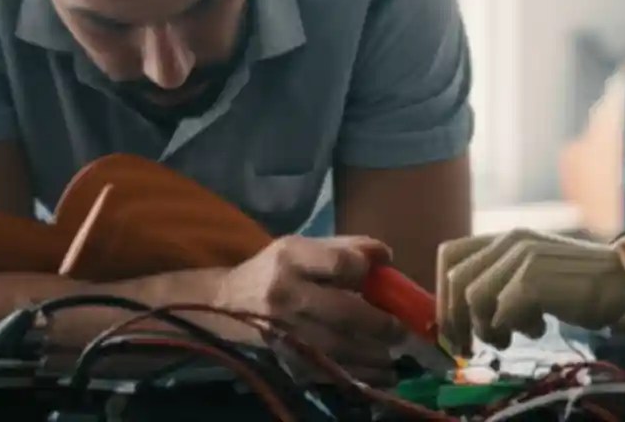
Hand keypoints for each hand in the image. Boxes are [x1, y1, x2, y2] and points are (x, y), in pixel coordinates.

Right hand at [215, 235, 405, 385]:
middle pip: (344, 312)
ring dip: (374, 356)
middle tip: (402, 331)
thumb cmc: (271, 271)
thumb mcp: (300, 247)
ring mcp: (284, 332)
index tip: (384, 273)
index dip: (367, 270)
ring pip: (339, 348)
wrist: (222, 306)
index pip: (341, 264)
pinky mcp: (284, 358)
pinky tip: (380, 375)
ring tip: (396, 357)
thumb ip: (345, 248)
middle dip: (380, 324)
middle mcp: (286, 295)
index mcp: (291, 259)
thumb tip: (387, 257)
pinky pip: (328, 370)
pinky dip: (358, 375)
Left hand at [436, 229, 624, 356]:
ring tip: (512, 335)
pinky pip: (502, 313)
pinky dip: (514, 329)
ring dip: (489, 328)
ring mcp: (523, 258)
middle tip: (468, 347)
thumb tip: (459, 312)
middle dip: (455, 321)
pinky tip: (537, 328)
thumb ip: (501, 280)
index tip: (450, 325)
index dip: (441, 293)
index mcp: (506, 237)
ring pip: (475, 301)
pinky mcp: (535, 281)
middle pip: (456, 282)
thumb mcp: (533, 271)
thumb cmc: (579, 285)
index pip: (450, 255)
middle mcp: (511, 241)